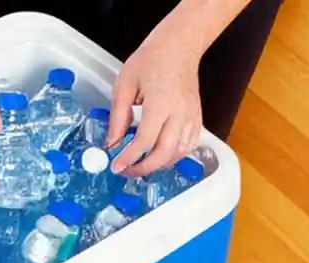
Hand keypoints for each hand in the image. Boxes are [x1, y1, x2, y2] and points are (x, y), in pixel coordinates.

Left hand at [106, 20, 202, 176]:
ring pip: (178, 154)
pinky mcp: (197, 118)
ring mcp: (191, 117)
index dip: (129, 158)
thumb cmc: (152, 59)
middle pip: (164, 153)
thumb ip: (118, 117)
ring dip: (158, 165)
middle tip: (126, 171)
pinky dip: (174, 157)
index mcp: (160, 102)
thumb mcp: (124, 84)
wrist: (179, 45)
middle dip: (143, 168)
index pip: (145, 140)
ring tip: (140, 165)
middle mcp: (179, 113)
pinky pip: (188, 146)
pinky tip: (159, 156)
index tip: (116, 166)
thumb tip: (111, 143)